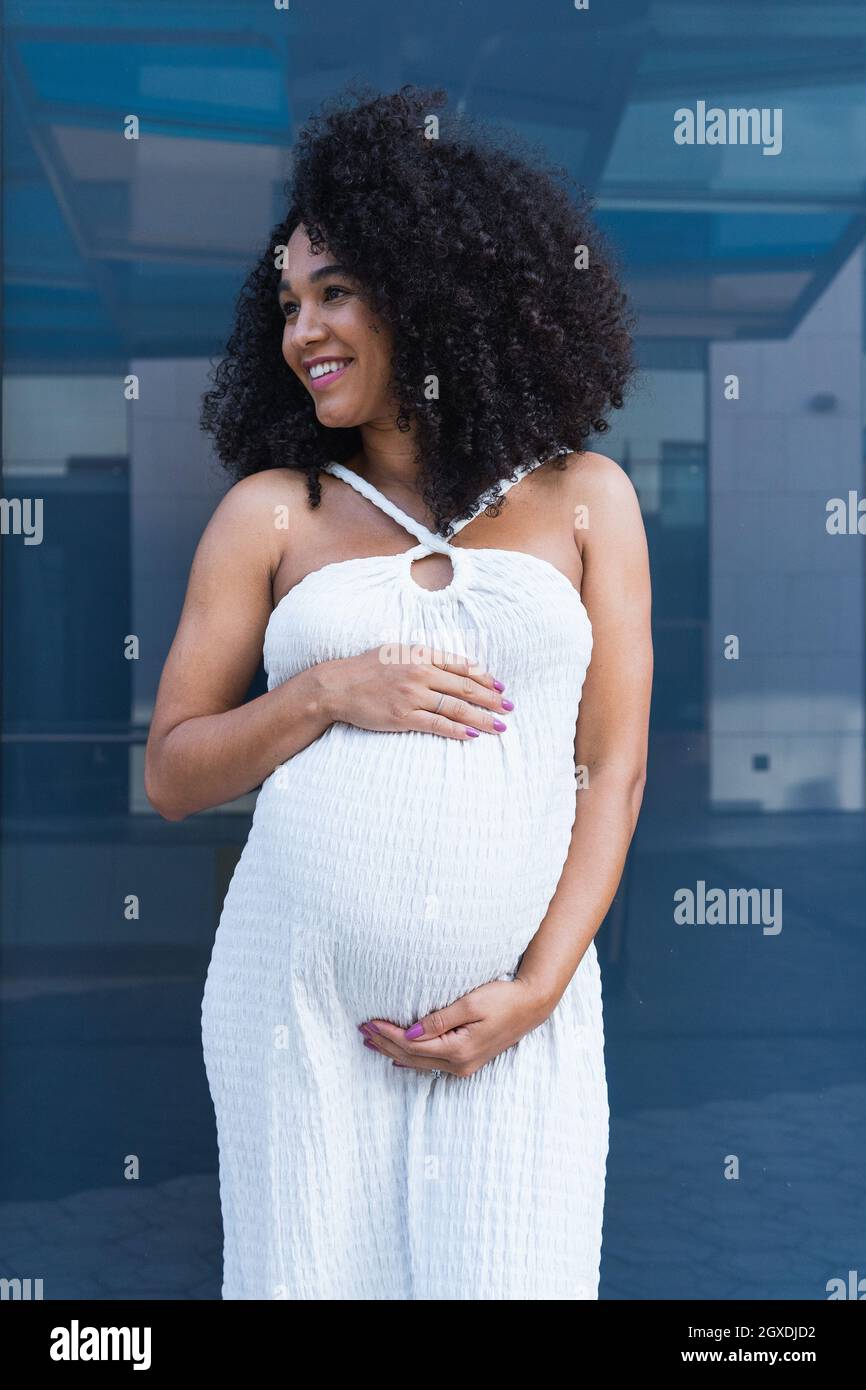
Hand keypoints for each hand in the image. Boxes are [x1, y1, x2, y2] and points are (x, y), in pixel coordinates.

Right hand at [316, 644, 513, 740]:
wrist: (337, 686)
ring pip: (456, 707)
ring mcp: (412, 695)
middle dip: (491, 699)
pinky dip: (458, 730)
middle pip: (465, 687)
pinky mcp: (403, 716)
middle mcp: (419, 672)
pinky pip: (437, 724)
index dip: (484, 678)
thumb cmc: (366, 669)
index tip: (500, 687)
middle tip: (509, 708)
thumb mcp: (396, 652)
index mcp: (420, 654)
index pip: (461, 666)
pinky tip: (474, 734)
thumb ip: (423, 657)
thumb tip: (451, 666)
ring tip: (500, 726)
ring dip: (482, 717)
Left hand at [357, 976, 551, 1076]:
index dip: (387, 1035)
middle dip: (384, 1044)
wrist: (531, 1005)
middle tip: (361, 1031)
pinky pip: (432, 1064)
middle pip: (411, 1058)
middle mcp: (459, 1064)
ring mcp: (463, 1066)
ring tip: (371, 1043)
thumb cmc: (503, 998)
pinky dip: (411, 1059)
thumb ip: (439, 1020)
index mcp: (458, 1050)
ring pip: (419, 1063)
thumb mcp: (471, 1004)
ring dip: (393, 1052)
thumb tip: (410, 1033)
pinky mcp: (467, 1062)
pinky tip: (398, 1060)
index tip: (368, 1022)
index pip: (411, 1045)